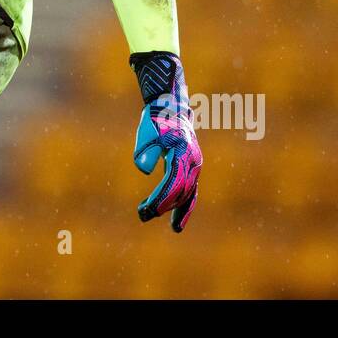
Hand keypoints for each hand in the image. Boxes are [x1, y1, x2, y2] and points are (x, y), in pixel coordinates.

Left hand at [130, 51, 200, 231]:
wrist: (170, 108)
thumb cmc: (156, 120)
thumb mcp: (147, 132)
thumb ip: (145, 150)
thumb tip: (144, 169)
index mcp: (183, 153)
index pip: (173, 182)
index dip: (161, 198)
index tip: (148, 210)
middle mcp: (193, 162)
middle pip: (180, 191)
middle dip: (163, 206)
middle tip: (143, 215)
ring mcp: (195, 166)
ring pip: (188, 194)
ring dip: (174, 209)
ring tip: (171, 229)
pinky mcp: (191, 169)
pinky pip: (190, 192)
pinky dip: (185, 207)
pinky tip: (176, 223)